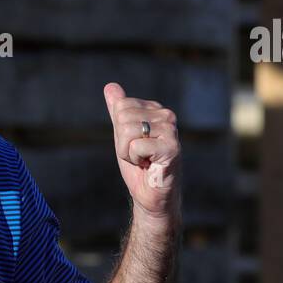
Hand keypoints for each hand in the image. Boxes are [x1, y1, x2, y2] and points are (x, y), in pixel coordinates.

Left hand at [103, 82, 180, 220]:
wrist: (151, 195)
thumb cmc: (139, 166)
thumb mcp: (123, 136)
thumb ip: (118, 112)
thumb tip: (110, 86)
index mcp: (155, 109)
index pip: (121, 107)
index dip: (119, 132)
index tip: (133, 145)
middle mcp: (166, 115)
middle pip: (122, 118)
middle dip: (122, 143)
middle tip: (138, 156)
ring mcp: (171, 130)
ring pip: (127, 131)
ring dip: (129, 152)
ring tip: (144, 161)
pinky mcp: (172, 146)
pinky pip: (136, 146)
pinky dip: (136, 160)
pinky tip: (150, 166)